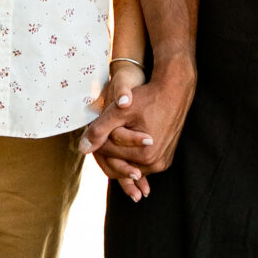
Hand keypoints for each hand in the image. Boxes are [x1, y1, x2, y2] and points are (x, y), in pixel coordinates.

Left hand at [82, 63, 152, 199]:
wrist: (175, 91)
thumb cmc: (148, 98)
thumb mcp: (119, 111)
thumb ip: (99, 130)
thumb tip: (82, 149)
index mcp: (145, 155)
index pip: (109, 155)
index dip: (98, 141)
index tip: (95, 128)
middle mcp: (155, 163)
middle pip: (119, 164)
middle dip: (108, 150)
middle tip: (102, 135)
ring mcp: (162, 163)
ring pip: (130, 165)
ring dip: (119, 154)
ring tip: (114, 136)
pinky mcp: (165, 160)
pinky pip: (141, 163)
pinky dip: (131, 155)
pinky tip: (125, 143)